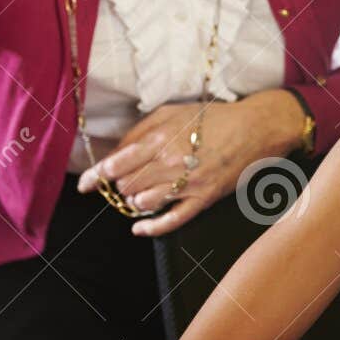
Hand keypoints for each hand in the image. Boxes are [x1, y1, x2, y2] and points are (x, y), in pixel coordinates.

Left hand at [78, 89, 304, 236]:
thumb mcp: (172, 112)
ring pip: (144, 203)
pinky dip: (151, 228)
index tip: (84, 185)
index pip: (117, 164)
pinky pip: (171, 220)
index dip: (96, 177)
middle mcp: (171, 163)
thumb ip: (141, 131)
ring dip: (135, 201)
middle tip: (123, 181)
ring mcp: (188, 184)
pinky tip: (139, 228)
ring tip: (140, 193)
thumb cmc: (213, 117)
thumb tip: (116, 152)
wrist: (255, 129)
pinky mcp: (203, 199)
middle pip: (127, 186)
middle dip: (119, 186)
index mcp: (161, 138)